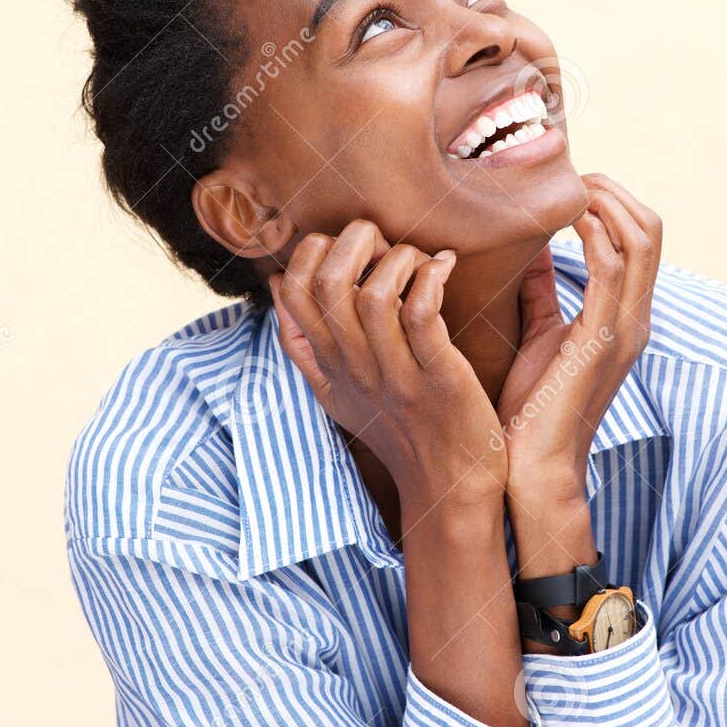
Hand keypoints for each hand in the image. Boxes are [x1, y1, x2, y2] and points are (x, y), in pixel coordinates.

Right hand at [268, 220, 506, 512]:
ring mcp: (396, 374)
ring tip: (422, 260)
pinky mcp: (439, 379)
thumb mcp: (336, 392)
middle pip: (329, 282)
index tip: (353, 251)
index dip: (314, 250)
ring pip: (375, 294)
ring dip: (401, 258)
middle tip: (390, 245)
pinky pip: (423, 314)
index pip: (291, 290)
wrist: (449, 486)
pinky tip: (444, 270)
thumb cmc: (398, 430)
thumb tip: (277, 282)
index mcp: (328, 363)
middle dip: (358, 239)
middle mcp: (355, 366)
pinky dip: (432, 279)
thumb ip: (304, 343)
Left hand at [496, 176, 661, 501]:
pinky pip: (613, 269)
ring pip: (641, 241)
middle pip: (652, 231)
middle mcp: (636, 319)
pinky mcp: (604, 339)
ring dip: (607, 202)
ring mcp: (626, 328)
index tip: (574, 184)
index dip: (615, 201)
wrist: (532, 466)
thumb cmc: (530, 408)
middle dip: (616, 192)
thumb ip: (541, 292)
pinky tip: (568, 216)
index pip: (641, 241)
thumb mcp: (539, 335)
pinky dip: (597, 232)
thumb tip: (533, 247)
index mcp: (624, 317)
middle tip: (575, 176)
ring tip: (572, 187)